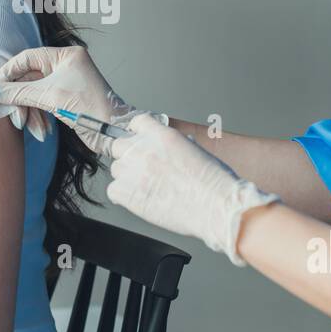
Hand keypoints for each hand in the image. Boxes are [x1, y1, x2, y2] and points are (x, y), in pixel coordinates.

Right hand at [0, 45, 134, 153]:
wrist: (114, 133)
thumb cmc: (89, 108)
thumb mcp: (48, 97)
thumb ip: (16, 93)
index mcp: (65, 55)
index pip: (26, 58)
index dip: (6, 74)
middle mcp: (65, 65)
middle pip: (28, 77)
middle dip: (18, 99)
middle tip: (10, 115)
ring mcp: (65, 82)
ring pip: (33, 93)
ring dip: (29, 112)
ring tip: (29, 127)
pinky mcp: (65, 99)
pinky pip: (41, 104)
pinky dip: (38, 117)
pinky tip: (41, 131)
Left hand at [107, 114, 279, 265]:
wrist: (217, 207)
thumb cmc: (215, 183)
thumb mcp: (196, 151)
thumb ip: (173, 147)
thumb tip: (166, 151)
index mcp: (163, 135)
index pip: (136, 123)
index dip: (137, 134)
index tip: (139, 142)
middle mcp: (144, 149)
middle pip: (119, 146)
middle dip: (128, 156)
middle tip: (143, 170)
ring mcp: (134, 171)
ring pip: (116, 169)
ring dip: (126, 177)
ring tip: (146, 189)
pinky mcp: (127, 193)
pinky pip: (113, 190)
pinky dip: (122, 196)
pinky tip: (139, 200)